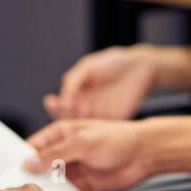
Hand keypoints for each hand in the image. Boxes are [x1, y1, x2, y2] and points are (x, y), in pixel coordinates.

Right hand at [24, 119, 152, 190]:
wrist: (144, 154)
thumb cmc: (116, 138)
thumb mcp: (83, 142)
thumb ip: (56, 153)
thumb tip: (28, 162)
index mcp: (59, 134)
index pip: (32, 146)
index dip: (19, 158)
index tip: (6, 171)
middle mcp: (62, 152)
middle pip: (38, 167)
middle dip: (28, 178)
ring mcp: (72, 170)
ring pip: (50, 183)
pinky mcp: (83, 186)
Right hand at [42, 45, 158, 121]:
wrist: (140, 66)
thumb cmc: (113, 63)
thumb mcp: (88, 67)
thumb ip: (74, 80)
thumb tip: (62, 96)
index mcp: (78, 94)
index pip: (61, 104)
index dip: (55, 105)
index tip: (50, 101)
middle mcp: (86, 106)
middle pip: (69, 118)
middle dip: (62, 115)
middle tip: (61, 109)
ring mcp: (99, 114)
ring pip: (83, 125)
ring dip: (77, 122)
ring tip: (76, 112)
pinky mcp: (113, 119)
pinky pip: (99, 128)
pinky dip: (92, 128)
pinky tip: (88, 120)